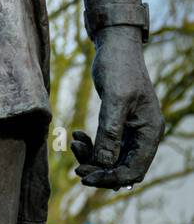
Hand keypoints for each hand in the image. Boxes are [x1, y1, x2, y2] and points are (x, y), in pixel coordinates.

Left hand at [72, 25, 163, 188]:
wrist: (115, 45)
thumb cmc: (118, 67)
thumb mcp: (115, 99)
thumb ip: (110, 132)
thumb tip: (104, 164)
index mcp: (150, 132)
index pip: (134, 170)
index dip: (111, 178)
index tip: (86, 177)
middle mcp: (144, 135)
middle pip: (123, 167)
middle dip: (100, 169)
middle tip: (76, 169)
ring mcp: (132, 129)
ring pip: (112, 157)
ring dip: (93, 156)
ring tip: (74, 143)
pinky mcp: (119, 122)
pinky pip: (106, 144)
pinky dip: (92, 144)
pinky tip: (77, 134)